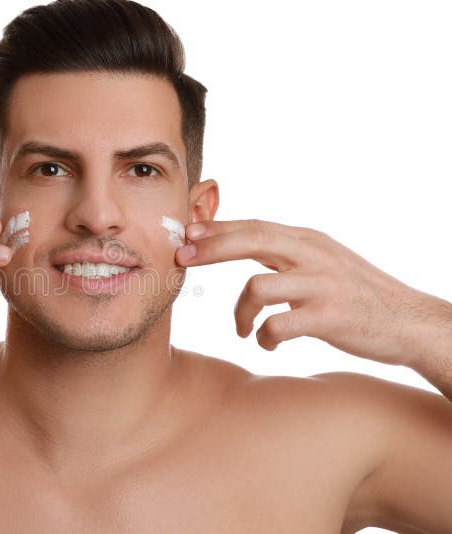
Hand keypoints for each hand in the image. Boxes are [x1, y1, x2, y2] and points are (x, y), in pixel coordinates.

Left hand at [174, 218, 441, 365]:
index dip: (216, 229)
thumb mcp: (321, 261)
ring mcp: (323, 285)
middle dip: (210, 249)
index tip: (184, 235)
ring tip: (242, 329)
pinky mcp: (330, 318)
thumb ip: (283, 252)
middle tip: (181, 260)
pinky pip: (277, 326)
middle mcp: (315, 255)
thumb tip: (231, 242)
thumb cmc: (356, 295)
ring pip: (257, 287)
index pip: (255, 225)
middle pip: (252, 240)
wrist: (409, 323)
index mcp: (309, 240)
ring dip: (239, 312)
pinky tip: (268, 344)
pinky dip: (264, 338)